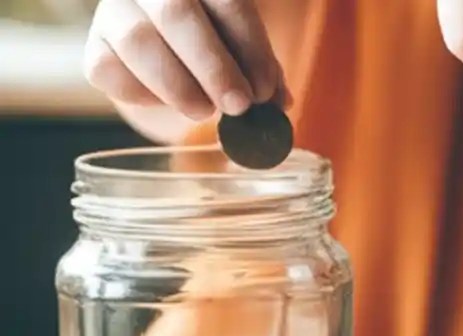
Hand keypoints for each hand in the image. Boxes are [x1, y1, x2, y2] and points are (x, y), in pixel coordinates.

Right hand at [84, 0, 287, 120]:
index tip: (265, 90)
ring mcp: (115, 11)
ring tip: (205, 111)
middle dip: (213, 66)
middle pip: (176, 13)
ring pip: (138, 41)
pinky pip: (108, 70)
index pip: (227, 2)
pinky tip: (167, 103)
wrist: (171, 55)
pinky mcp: (94, 46)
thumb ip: (264, 73)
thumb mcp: (246, 52)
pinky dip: (142, 94)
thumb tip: (281, 104)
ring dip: (179, 85)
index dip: (250, 48)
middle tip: (238, 105)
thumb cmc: (218, 49)